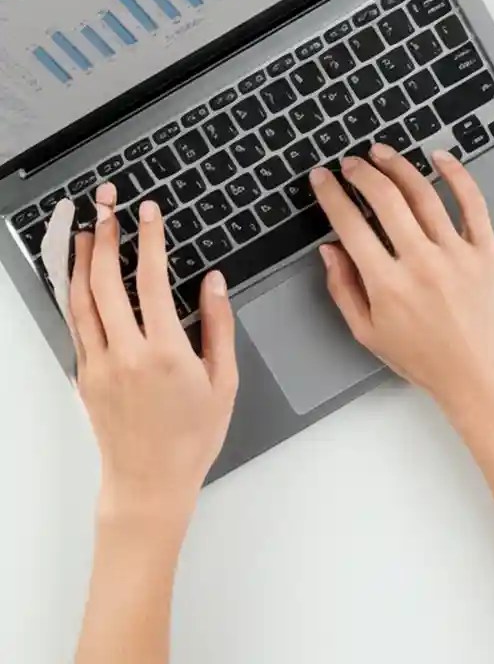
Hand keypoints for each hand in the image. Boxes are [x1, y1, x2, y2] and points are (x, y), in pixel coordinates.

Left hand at [69, 183, 238, 522]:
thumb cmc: (193, 437)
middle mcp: (125, 354)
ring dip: (80, 259)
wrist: (150, 481)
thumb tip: (213, 283)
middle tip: (108, 206)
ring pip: (80, 299)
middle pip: (105, 281)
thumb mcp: (224, 382)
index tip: (148, 212)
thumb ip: (218, 327)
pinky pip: (75, 324)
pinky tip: (79, 275)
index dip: (149, 240)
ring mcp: (98, 364)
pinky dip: (75, 292)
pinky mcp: (84, 375)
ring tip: (86, 229)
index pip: (152, 281)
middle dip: (106, 236)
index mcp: (165, 353)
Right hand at [310, 146, 493, 428]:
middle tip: (351, 163)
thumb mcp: (369, 333)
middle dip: (361, 173)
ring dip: (398, 166)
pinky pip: (472, 203)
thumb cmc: (425, 359)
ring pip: (424, 194)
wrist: (481, 376)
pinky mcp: (487, 253)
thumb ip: (343, 289)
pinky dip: (456, 175)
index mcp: (387, 284)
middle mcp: (421, 264)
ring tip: (383, 153)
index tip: (324, 179)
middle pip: (385, 199)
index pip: (350, 224)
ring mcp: (457, 255)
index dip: (332, 194)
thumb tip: (329, 248)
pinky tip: (440, 158)